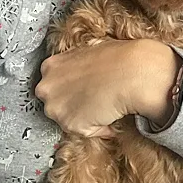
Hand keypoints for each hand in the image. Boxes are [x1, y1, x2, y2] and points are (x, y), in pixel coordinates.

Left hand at [36, 39, 179, 136]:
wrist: (134, 72)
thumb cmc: (121, 59)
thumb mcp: (92, 51)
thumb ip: (78, 63)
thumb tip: (85, 71)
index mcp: (51, 65)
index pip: (52, 81)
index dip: (69, 85)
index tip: (80, 87)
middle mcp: (47, 87)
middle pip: (54, 100)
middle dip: (71, 101)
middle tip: (93, 96)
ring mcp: (56, 107)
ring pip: (66, 117)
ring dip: (83, 115)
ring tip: (103, 104)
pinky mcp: (70, 124)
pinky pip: (84, 131)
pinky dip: (97, 127)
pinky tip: (110, 113)